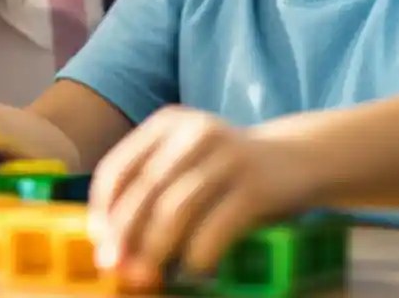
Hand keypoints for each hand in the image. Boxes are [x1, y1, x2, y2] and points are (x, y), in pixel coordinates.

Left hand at [89, 107, 317, 286]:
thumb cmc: (229, 170)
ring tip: (149, 275)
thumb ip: (153, 190)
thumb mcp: (188, 161)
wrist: (300, 158)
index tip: (98, 240)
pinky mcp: (257, 186)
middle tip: (115, 267)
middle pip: (144, 190)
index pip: (119, 167)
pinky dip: (198, 254)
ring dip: (156, 249)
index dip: (103, 208)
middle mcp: (195, 132)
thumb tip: (114, 242)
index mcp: (168, 123)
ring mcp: (228, 156)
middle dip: (123, 234)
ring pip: (176, 209)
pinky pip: (216, 227)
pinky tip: (195, 269)